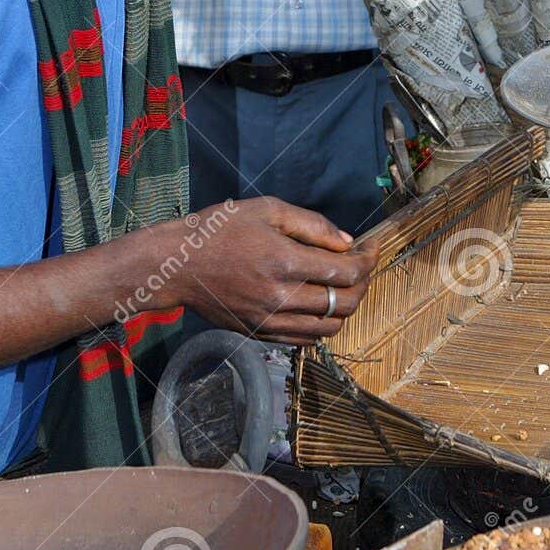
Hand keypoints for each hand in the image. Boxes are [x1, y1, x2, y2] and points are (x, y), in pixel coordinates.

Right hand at [176, 197, 377, 344]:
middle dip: (363, 285)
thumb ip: (312, 225)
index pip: (346, 272)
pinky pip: (305, 340)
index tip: (371, 249)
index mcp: (285, 262)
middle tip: (361, 267)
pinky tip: (317, 304)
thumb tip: (347, 242)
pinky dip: (321, 325)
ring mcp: (270, 321)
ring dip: (345, 308)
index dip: (368, 261)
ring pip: (329, 328)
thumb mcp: (267, 209)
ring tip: (341, 286)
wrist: (178, 264)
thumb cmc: (221, 229)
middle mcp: (281, 298)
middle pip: (345, 304)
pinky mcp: (260, 334)